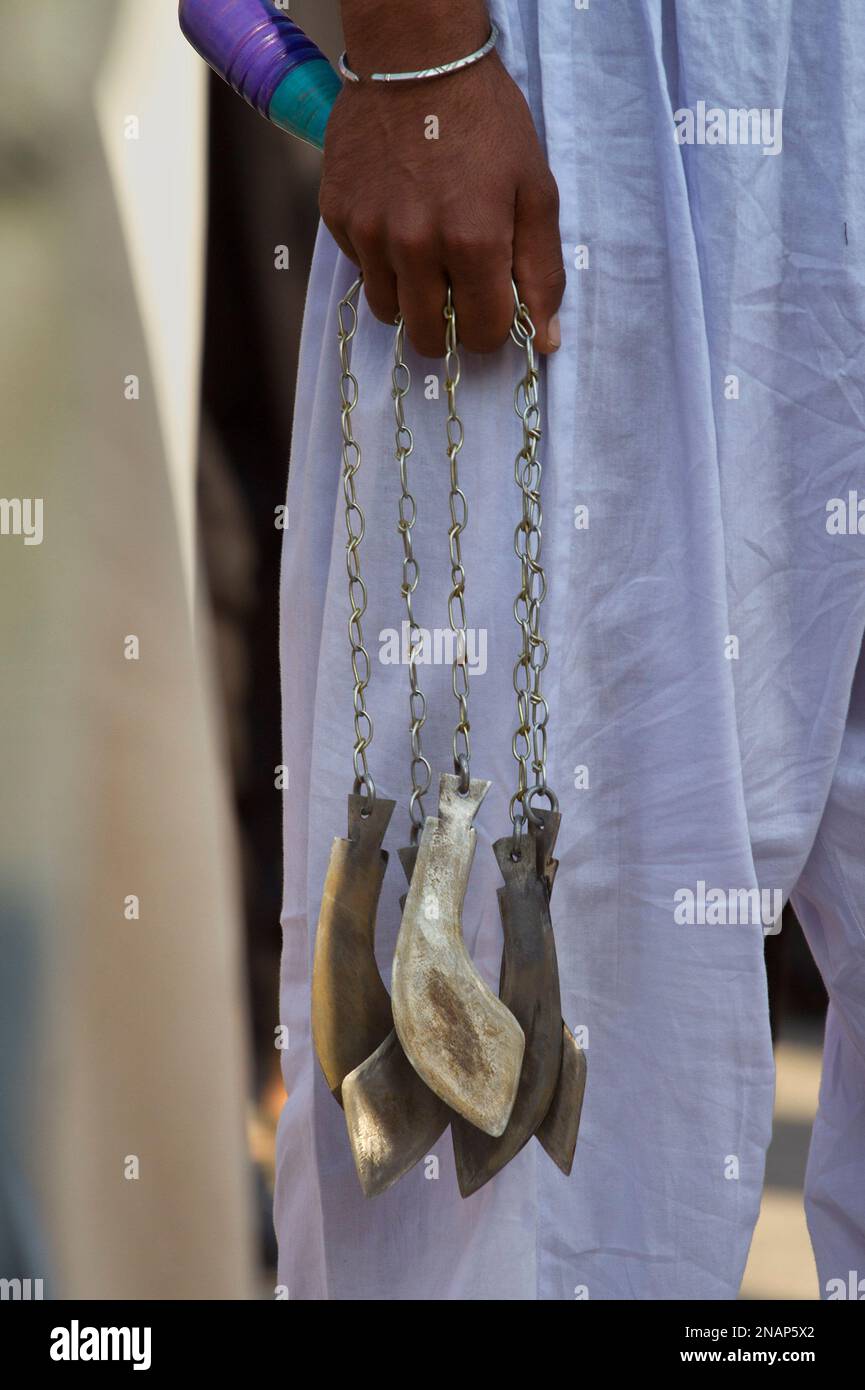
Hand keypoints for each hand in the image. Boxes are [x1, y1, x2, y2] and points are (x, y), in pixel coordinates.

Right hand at [319, 51, 564, 356]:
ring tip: (426, 255)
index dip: (492, 328)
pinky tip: (398, 218)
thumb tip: (545, 339)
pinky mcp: (337, 216)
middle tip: (458, 293)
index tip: (493, 307)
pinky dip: (380, 259)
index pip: (481, 335)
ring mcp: (368, 233)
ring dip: (410, 298)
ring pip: (387, 310)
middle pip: (427, 337)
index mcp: (472, 243)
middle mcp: (414, 247)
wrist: (415, 58)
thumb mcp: (534, 190)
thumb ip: (541, 270)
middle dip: (449, 327)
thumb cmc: (485, 121)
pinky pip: (360, 268)